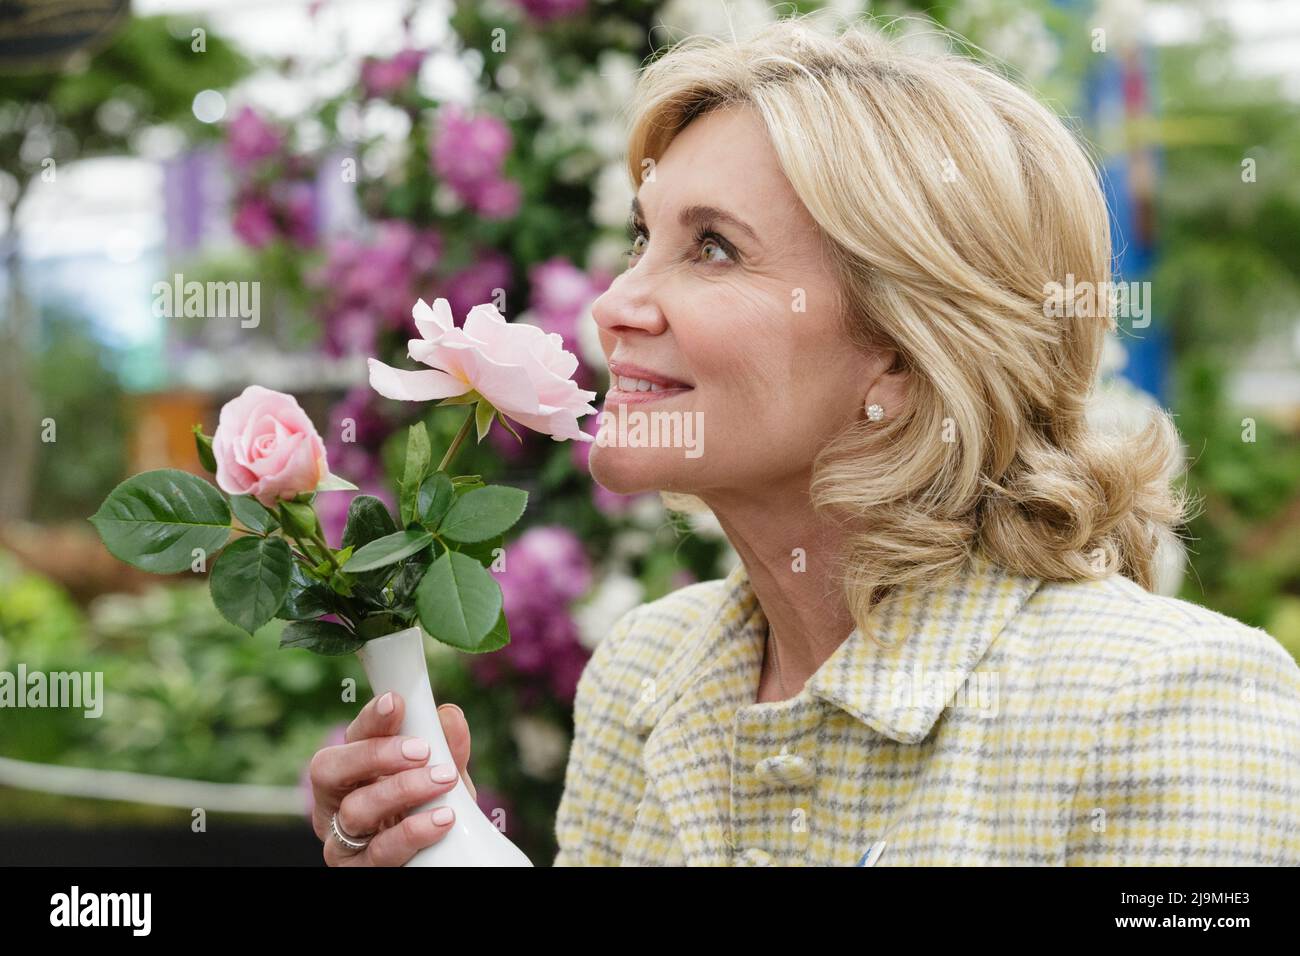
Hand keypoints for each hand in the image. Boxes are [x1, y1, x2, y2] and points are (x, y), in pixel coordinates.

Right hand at [310, 691, 476, 865]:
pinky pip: (379, 851)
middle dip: (375, 754)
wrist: (439, 859)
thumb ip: (448, 750)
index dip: (370, 719)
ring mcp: (342, 840)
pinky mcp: (357, 870)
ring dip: (402, 790)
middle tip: (421, 750)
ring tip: (442, 780)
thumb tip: (449, 716)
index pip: (350, 737)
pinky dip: (412, 832)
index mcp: (353, 771)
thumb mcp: (446, 779)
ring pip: (354, 810)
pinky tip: (442, 819)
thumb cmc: (431, 813)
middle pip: (329, 769)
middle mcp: (337, 803)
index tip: (396, 702)